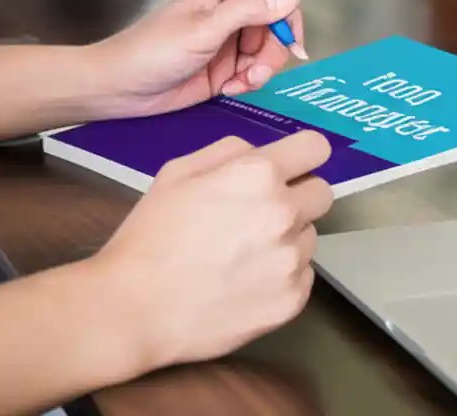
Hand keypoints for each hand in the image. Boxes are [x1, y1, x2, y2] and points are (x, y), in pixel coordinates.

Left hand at [88, 0, 307, 118]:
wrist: (121, 88)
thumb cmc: (151, 51)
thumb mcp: (204, 29)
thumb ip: (248, 10)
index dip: (286, 5)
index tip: (287, 33)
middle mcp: (230, 8)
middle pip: (278, 21)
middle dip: (274, 48)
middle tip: (257, 69)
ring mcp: (230, 38)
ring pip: (270, 49)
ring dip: (261, 69)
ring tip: (241, 82)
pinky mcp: (227, 65)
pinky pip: (256, 70)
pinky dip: (249, 82)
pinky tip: (229, 89)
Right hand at [92, 131, 333, 369]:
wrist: (134, 308)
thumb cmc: (150, 236)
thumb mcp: (177, 172)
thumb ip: (228, 152)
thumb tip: (261, 154)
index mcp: (258, 176)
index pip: (316, 148)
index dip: (303, 156)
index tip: (293, 168)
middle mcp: (285, 213)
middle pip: (322, 193)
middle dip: (298, 197)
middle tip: (260, 215)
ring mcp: (292, 260)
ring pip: (310, 237)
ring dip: (287, 240)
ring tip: (243, 256)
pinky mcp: (292, 299)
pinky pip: (303, 276)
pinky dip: (282, 277)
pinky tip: (245, 283)